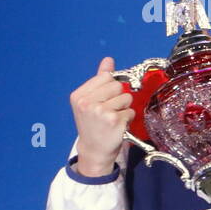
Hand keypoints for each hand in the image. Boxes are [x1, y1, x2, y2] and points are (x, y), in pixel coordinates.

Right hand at [69, 57, 133, 176]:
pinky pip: (131, 111)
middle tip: (110, 110)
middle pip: (118, 86)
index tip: (106, 99)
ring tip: (113, 118)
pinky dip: (128, 118)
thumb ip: (100, 79)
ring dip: (124, 108)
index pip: (106, 77)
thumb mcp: (90, 101)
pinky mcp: (114, 120)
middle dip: (119, 97)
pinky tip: (117, 126)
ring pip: (127, 98)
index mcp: (79, 95)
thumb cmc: (93, 125)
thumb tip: (108, 60)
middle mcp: (87, 102)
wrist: (94, 149)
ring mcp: (100, 111)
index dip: (111, 87)